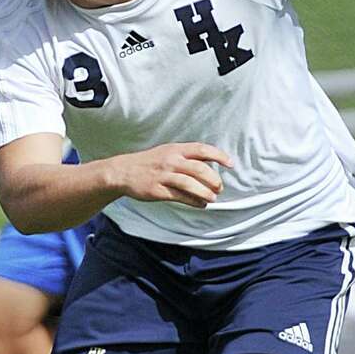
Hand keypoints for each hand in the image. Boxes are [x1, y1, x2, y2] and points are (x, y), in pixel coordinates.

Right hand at [114, 142, 233, 208]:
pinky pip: (179, 196)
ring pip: (190, 184)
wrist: (123, 171)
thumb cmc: (150, 162)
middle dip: (213, 179)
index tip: (230, 164)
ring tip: (213, 198)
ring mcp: (163, 175)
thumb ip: (188, 155)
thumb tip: (212, 162)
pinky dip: (193, 201)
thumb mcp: (168, 151)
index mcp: (175, 149)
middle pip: (199, 169)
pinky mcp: (157, 190)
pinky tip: (201, 204)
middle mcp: (170, 160)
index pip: (201, 149)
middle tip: (220, 187)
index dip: (218, 156)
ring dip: (205, 192)